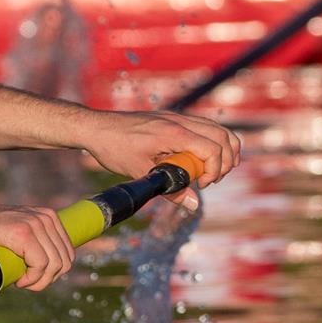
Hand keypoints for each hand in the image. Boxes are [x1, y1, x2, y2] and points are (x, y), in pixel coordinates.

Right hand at [0, 203, 74, 291]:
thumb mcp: (17, 236)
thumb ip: (35, 245)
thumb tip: (54, 269)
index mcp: (49, 217)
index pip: (68, 253)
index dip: (55, 273)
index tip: (34, 278)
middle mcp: (46, 217)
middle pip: (65, 261)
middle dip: (48, 279)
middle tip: (27, 284)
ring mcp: (36, 223)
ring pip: (55, 265)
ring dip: (39, 281)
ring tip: (22, 282)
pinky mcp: (23, 232)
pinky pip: (41, 264)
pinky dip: (32, 278)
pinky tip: (19, 280)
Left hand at [83, 111, 240, 209]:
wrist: (95, 127)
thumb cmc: (114, 148)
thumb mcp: (141, 173)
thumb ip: (171, 190)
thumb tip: (194, 205)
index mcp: (173, 133)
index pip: (213, 149)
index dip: (215, 170)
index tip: (201, 185)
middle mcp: (180, 121)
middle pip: (223, 136)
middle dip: (227, 161)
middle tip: (212, 179)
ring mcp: (178, 117)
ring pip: (218, 128)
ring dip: (224, 149)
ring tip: (215, 170)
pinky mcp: (174, 118)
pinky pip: (205, 126)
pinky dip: (213, 141)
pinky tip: (202, 157)